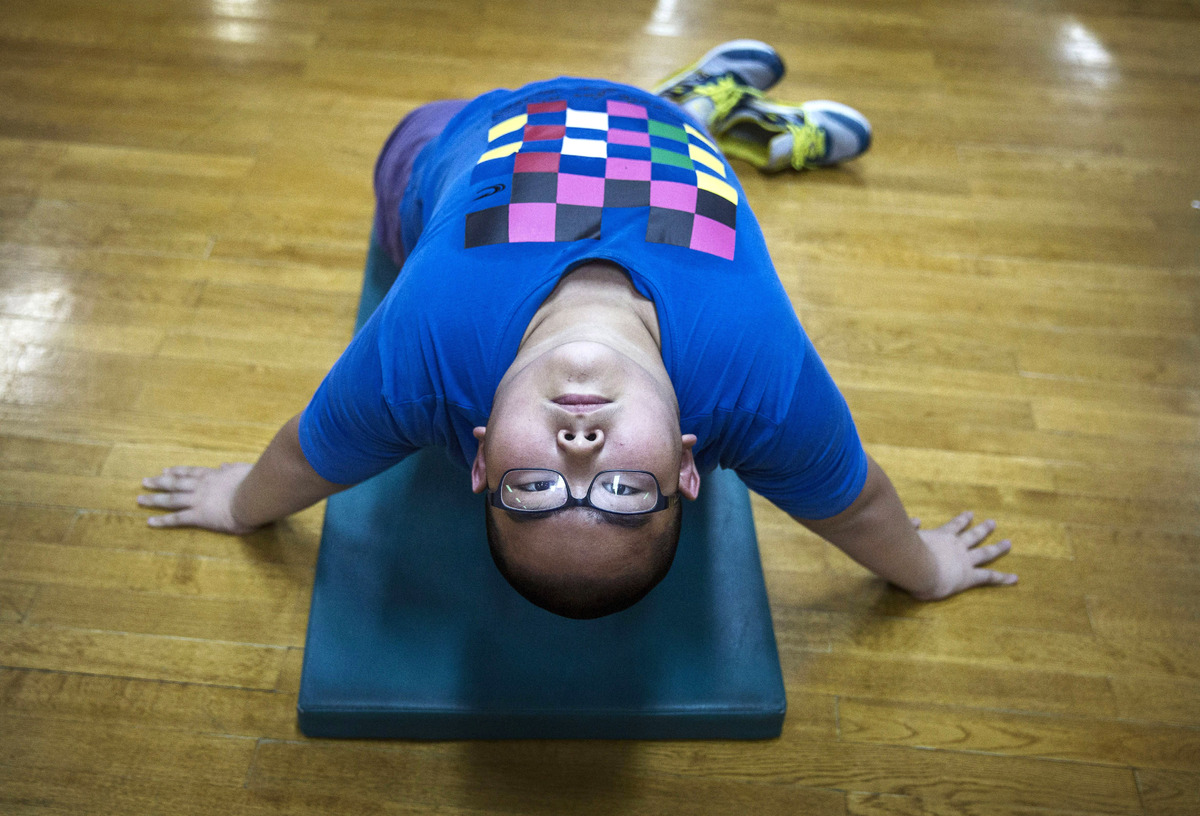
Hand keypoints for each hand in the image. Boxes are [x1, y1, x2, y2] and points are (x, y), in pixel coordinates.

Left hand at [138, 463, 258, 533]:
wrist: (253, 496)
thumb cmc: (254, 483)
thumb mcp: (243, 470)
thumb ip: (232, 468)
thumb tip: (224, 464)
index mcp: (213, 476)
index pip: (190, 472)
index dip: (176, 471)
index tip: (165, 470)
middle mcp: (201, 486)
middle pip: (175, 484)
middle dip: (159, 482)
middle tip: (145, 481)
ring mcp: (198, 500)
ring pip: (171, 499)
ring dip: (154, 499)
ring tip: (140, 499)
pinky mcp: (199, 516)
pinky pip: (177, 518)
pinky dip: (163, 520)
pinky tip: (150, 522)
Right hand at [908, 512, 1017, 600]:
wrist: (917, 567)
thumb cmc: (907, 552)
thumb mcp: (906, 535)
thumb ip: (911, 527)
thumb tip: (916, 520)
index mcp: (942, 536)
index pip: (954, 525)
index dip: (962, 520)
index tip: (970, 514)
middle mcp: (957, 546)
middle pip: (974, 536)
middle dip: (983, 529)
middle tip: (993, 523)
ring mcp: (965, 561)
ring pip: (985, 553)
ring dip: (998, 548)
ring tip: (1008, 543)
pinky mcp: (970, 577)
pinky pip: (989, 577)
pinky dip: (1002, 578)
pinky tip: (1014, 578)